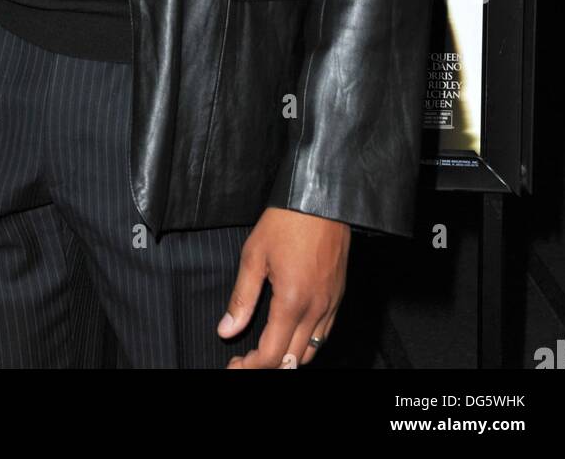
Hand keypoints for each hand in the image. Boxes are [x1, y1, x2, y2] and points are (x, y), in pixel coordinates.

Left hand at [218, 207, 349, 367]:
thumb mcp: (254, 255)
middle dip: (266, 365)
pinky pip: (325, 333)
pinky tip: (290, 333)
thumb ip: (241, 298)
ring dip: (287, 357)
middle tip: (245, 360)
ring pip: (311, 351)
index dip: (250, 367)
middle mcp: (316, 309)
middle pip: (292, 360)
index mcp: (292, 302)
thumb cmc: (286, 221)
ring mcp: (331, 303)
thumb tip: (226, 331)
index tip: (234, 365)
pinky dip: (307, 343)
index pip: (271, 355)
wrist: (321, 197)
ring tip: (265, 350)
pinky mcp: (338, 295)